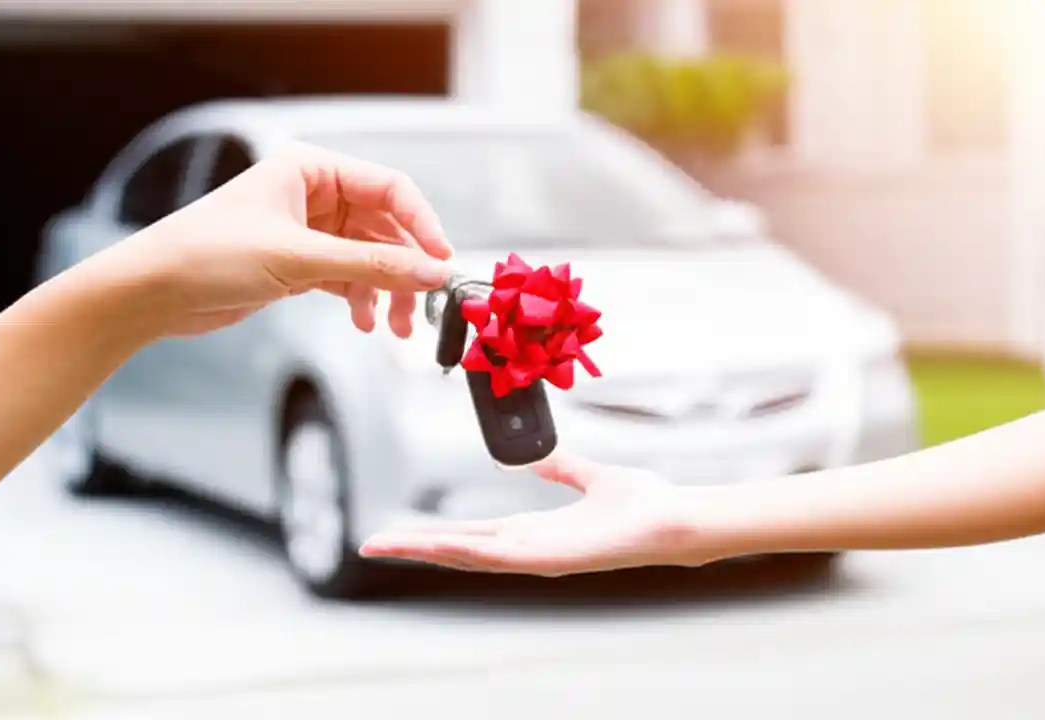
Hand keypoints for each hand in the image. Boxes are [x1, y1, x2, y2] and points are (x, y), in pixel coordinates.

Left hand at [98, 143, 453, 336]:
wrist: (153, 292)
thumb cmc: (207, 254)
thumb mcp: (298, 258)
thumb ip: (371, 266)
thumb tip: (431, 273)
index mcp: (312, 169)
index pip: (390, 188)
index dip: (422, 224)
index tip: (441, 262)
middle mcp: (313, 195)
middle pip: (385, 229)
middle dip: (404, 270)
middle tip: (422, 307)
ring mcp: (308, 232)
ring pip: (370, 259)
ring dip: (386, 292)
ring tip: (394, 329)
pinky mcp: (298, 264)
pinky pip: (349, 279)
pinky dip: (361, 300)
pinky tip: (365, 323)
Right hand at [360, 452, 710, 576]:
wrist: (673, 519)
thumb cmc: (642, 504)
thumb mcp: (591, 477)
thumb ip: (562, 468)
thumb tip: (534, 459)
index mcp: (535, 530)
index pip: (473, 533)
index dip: (436, 533)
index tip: (401, 531)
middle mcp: (530, 548)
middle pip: (460, 548)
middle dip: (415, 546)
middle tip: (371, 544)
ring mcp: (538, 558)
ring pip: (468, 555)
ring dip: (425, 550)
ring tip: (382, 546)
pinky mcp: (552, 560)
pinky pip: (499, 556)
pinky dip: (462, 551)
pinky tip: (435, 546)